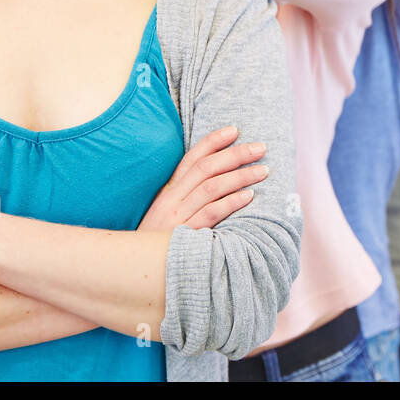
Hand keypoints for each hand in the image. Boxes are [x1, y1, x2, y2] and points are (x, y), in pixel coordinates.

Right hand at [138, 125, 268, 231]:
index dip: (213, 141)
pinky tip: (249, 196)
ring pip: (211, 187)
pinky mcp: (184, 235)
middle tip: (260, 148)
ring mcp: (177, 217)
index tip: (234, 130)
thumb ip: (185, 197)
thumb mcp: (165, 215)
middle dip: (235, 154)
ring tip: (262, 171)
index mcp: (168, 192)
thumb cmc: (157, 243)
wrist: (136, 270)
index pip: (191, 158)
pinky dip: (231, 202)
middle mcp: (171, 199)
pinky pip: (210, 213)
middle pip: (206, 168)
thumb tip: (216, 181)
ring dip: (240, 176)